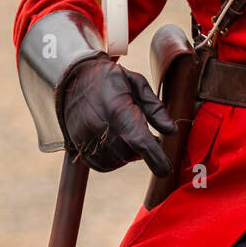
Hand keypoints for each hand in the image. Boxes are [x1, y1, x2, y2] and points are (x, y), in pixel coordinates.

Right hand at [57, 54, 175, 175]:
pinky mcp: (77, 145)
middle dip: (144, 151)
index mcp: (116, 109)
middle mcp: (98, 126)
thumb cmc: (110, 79)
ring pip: (116, 161)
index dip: (155, 158)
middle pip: (129, 154)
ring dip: (129, 155)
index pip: (139, 141)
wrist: (73, 77)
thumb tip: (171, 131)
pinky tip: (118, 145)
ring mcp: (85, 137)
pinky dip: (114, 160)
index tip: (166, 169)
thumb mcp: (137, 83)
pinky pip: (101, 165)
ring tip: (130, 137)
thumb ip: (155, 108)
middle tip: (148, 137)